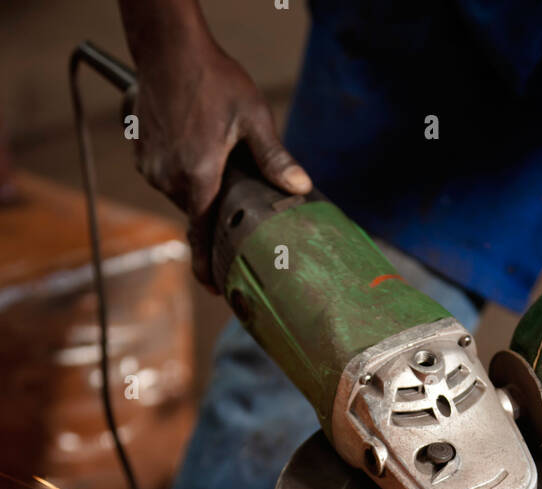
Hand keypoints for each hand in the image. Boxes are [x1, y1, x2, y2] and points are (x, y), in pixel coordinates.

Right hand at [131, 34, 310, 285]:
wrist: (167, 45)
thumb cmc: (212, 78)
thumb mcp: (253, 118)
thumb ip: (275, 159)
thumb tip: (300, 189)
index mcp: (197, 178)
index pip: (200, 237)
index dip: (208, 267)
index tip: (216, 288)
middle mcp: (168, 177)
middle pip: (196, 210)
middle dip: (214, 203)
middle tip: (232, 177)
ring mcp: (149, 164)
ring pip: (180, 191)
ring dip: (197, 181)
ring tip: (211, 147)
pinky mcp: (140, 151)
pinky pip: (164, 172)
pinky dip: (180, 165)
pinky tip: (193, 136)